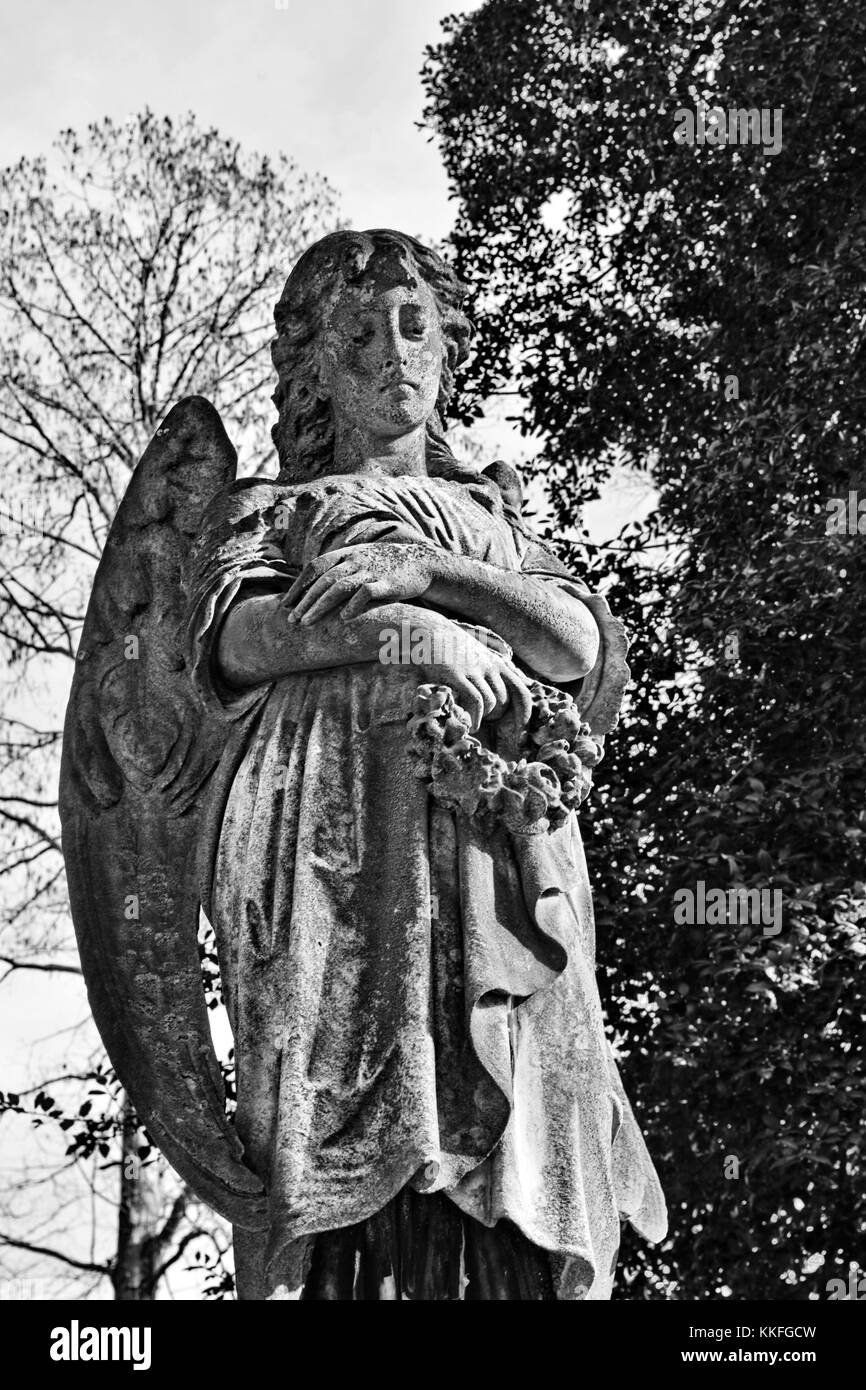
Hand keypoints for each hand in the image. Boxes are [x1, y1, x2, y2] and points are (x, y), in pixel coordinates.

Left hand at [283, 543, 441, 624]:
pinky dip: (353, 606)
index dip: (299, 586)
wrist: (421, 563)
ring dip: (320, 606)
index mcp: (346, 553)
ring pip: (339, 587)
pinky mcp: (387, 583)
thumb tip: (312, 590)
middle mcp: (356, 559)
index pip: (315, 568)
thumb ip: (339, 571)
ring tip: (308, 623)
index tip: (285, 604)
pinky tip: (344, 619)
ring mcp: (371, 570)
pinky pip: (366, 593)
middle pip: (324, 580)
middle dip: (305, 601)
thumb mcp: (360, 561)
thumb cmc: (385, 567)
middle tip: (292, 620)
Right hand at [414, 617, 533, 732]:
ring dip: (483, 718)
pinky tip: (468, 723)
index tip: (520, 732)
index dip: (524, 714)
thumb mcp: (477, 656)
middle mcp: (490, 665)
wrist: (428, 631)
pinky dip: (475, 716)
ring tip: (473, 725)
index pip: (521, 692)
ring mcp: (474, 669)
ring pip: (492, 701)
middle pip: (505, 699)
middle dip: (497, 716)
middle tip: (484, 722)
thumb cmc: (450, 648)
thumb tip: (509, 689)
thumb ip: (492, 671)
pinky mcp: (457, 673)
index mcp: (497, 664)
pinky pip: (475, 699)